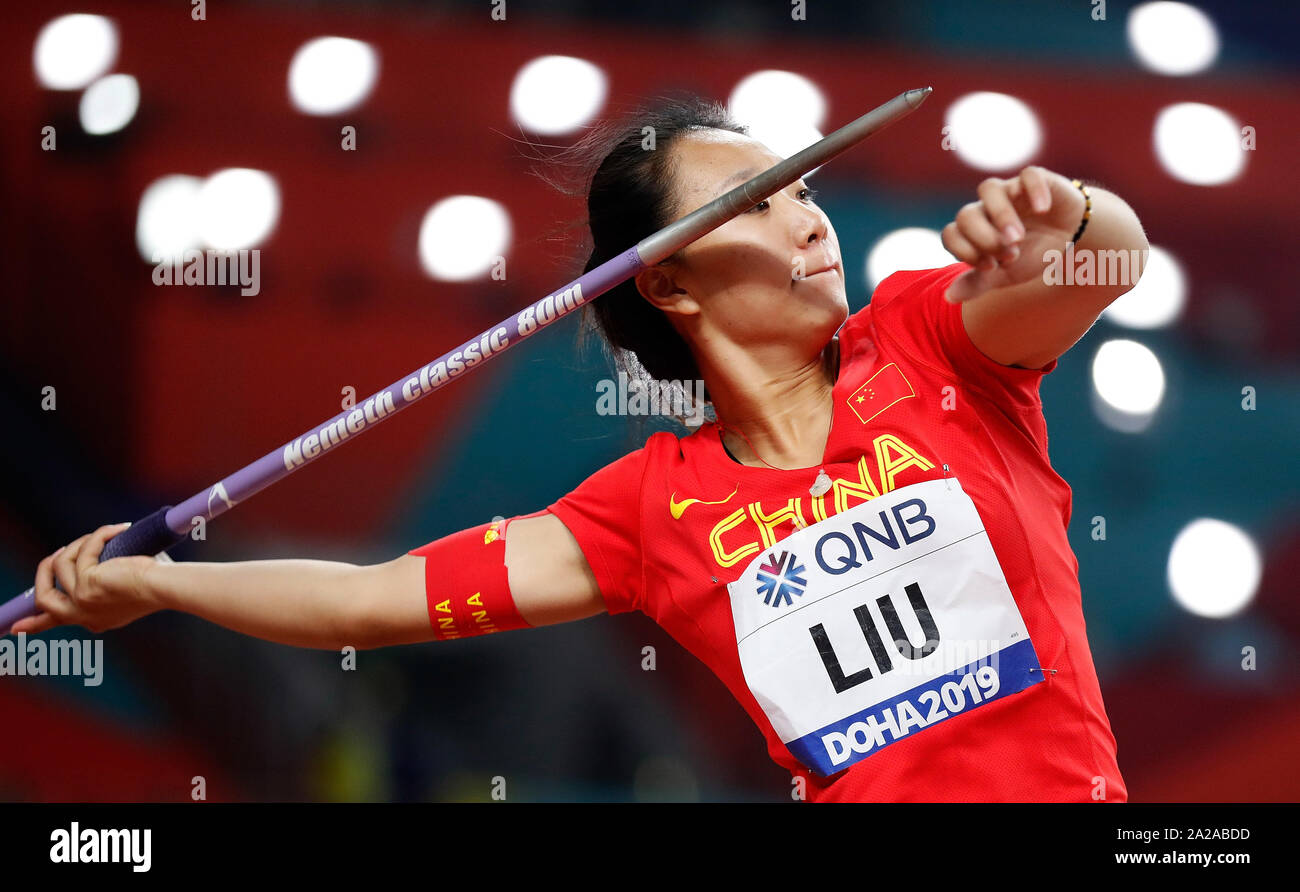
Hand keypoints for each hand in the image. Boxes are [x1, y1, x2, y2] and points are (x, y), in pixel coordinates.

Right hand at [8, 523, 167, 635]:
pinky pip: (83, 551)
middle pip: (42, 598)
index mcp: (95, 619)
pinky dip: (98, 536)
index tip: (14, 630)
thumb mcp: (127, 589)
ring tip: (101, 535)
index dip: (33, 624)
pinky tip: (119, 529)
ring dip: (76, 545)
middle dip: (43, 573)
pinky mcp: (86, 584)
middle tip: (56, 554)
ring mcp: (81, 602)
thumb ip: (106, 582)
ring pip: (59, 567)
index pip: (56, 622)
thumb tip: (98, 557)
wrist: (167, 588)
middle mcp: (84, 615)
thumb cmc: (159, 585)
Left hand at [941, 166, 1087, 303]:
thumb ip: (978, 284)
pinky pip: (1029, 175)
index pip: (951, 235)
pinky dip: (1034, 190)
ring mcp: (1009, 191)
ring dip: (1000, 214)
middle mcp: (986, 208)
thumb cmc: (1031, 254)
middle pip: (965, 214)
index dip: (965, 252)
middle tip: (1009, 254)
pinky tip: (1043, 209)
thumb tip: (949, 297)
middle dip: (983, 238)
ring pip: (988, 189)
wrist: (1069, 238)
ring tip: (1017, 238)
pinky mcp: (1036, 179)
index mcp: (973, 230)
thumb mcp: (1006, 275)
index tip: (990, 267)